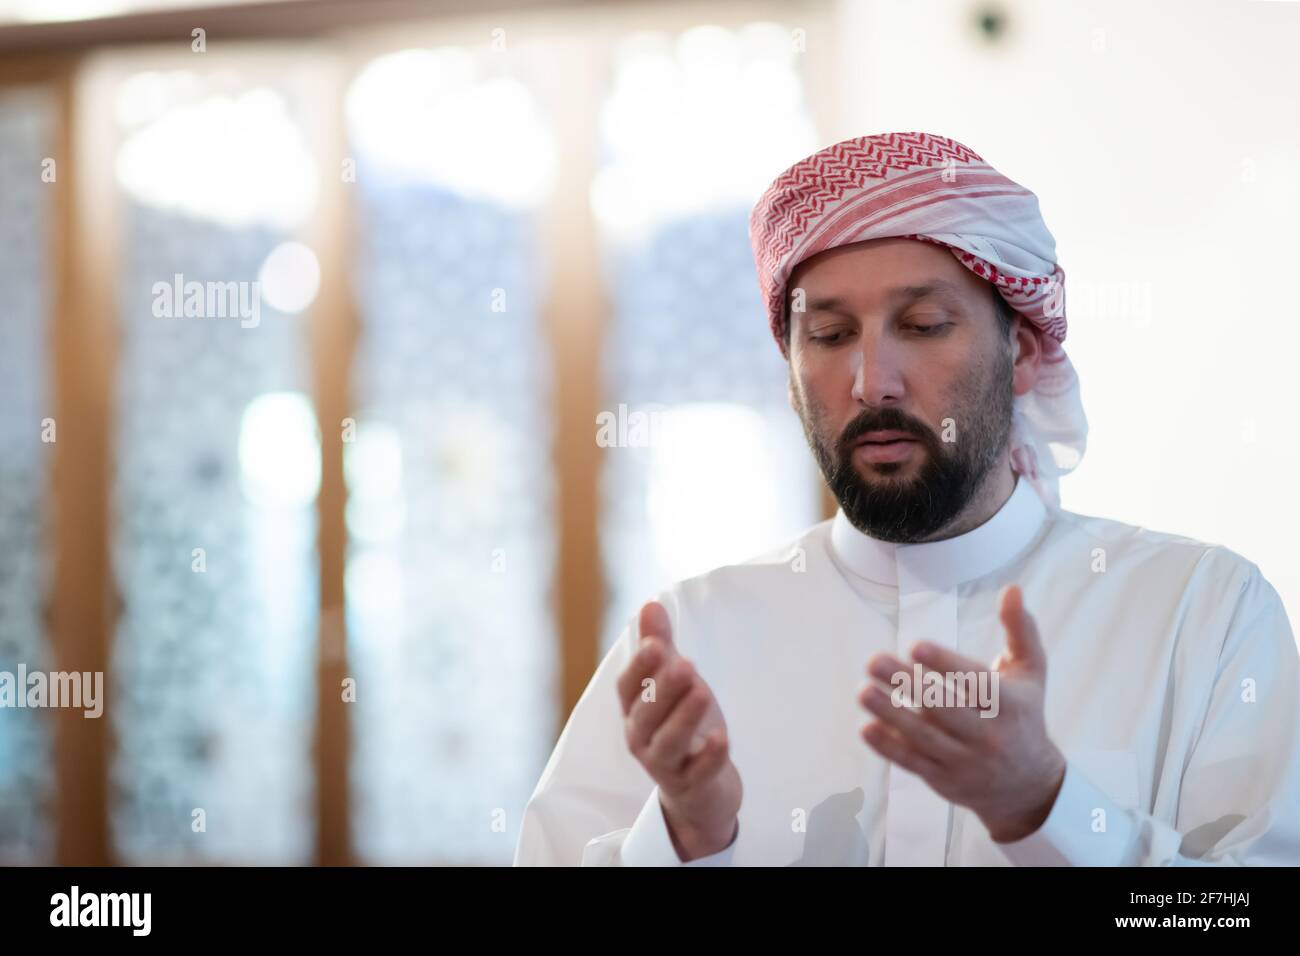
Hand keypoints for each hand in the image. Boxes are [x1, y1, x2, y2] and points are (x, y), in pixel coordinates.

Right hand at [617, 601, 741, 860]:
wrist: (701, 787)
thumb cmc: (682, 725)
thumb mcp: (672, 683)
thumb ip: (660, 646)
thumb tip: (650, 604)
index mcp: (635, 710)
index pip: (628, 687)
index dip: (639, 667)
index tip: (655, 644)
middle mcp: (642, 737)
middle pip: (646, 714)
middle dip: (663, 689)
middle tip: (685, 664)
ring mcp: (664, 764)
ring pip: (668, 743)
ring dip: (684, 717)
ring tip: (702, 692)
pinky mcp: (689, 784)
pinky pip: (697, 772)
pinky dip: (708, 757)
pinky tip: (722, 738)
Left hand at [858, 584, 1065, 842]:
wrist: (1029, 787)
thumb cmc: (1024, 716)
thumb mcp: (1031, 673)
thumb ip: (1021, 631)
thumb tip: (1011, 589)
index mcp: (1009, 704)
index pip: (973, 682)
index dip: (944, 664)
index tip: (915, 647)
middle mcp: (989, 735)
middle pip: (944, 708)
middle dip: (907, 685)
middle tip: (873, 661)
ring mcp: (966, 761)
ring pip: (924, 737)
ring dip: (890, 715)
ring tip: (863, 691)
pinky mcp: (946, 781)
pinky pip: (915, 764)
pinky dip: (890, 748)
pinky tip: (866, 728)